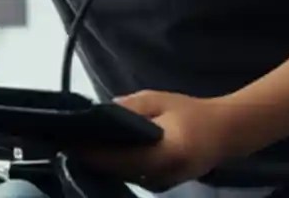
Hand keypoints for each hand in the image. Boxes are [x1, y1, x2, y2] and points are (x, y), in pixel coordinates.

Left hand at [76, 90, 236, 192]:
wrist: (225, 133)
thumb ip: (126, 110)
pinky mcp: (157, 186)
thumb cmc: (191, 113)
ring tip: (76, 142)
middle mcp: (158, 177)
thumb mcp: (157, 101)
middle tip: (62, 138)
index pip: (115, 157)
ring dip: (98, 161)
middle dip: (88, 155)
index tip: (63, 137)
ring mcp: (158, 186)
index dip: (87, 149)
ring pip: (118, 175)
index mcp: (162, 155)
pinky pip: (127, 176)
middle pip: (112, 170)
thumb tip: (94, 115)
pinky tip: (98, 150)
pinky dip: (112, 164)